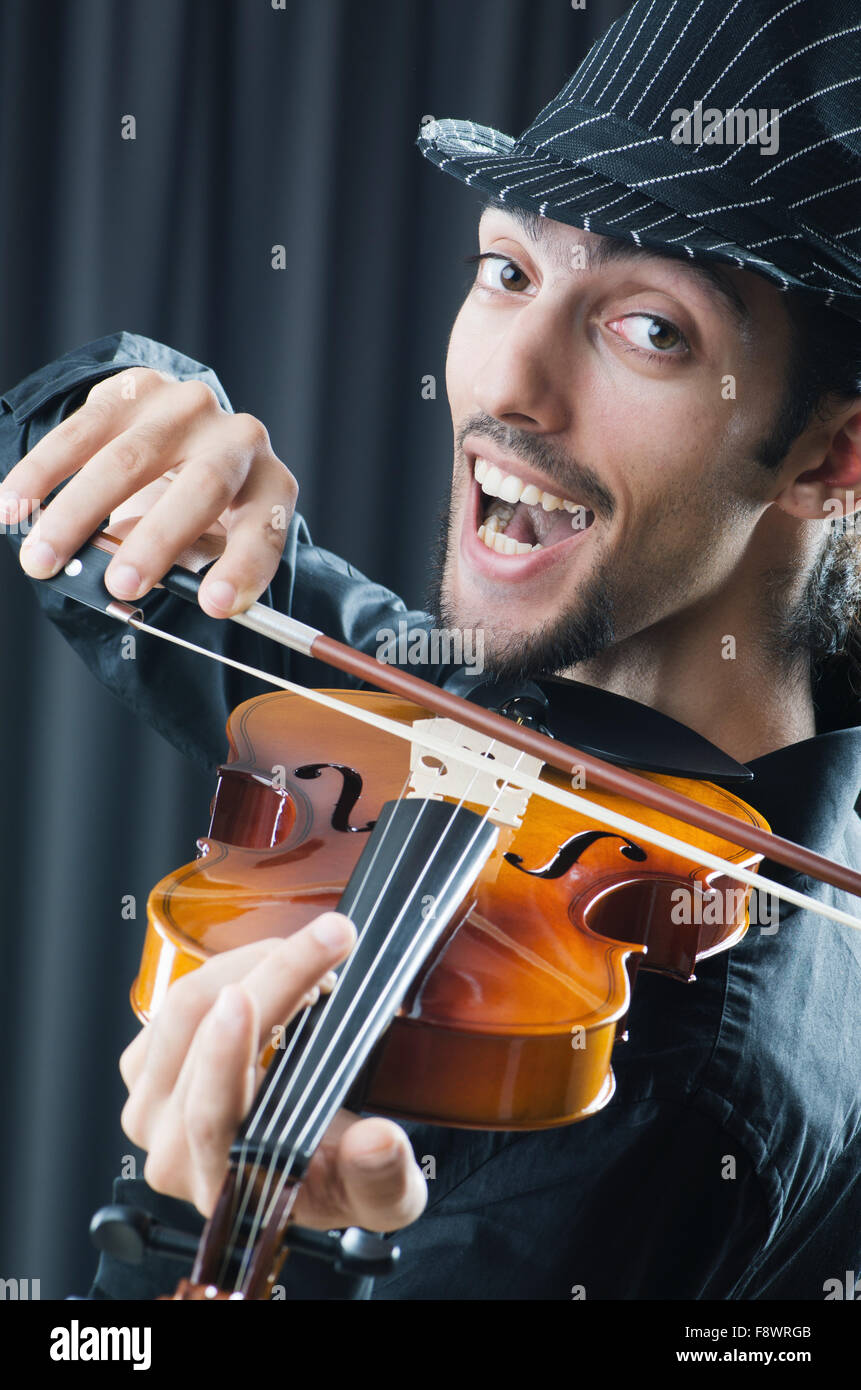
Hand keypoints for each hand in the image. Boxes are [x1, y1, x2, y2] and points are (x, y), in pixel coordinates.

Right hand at [1, 367, 297, 616]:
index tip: (214, 605)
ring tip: (41, 558)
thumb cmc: (198, 517)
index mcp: (271, 486)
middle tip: (119, 586)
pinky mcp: (134, 389)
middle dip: (156, 541)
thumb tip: (118, 583)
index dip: (242, 567)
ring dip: (78, 513)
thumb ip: (179, 570)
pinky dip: (43, 473)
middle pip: (200, 487)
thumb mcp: (207, 550)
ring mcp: (187, 407)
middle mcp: (239, 439)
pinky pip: (82, 431)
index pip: (265, 528)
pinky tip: (14, 506)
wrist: (183, 442)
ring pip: (129, 458)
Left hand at [119, 913, 427, 1231]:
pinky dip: (231, 969)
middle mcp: (172, 1148)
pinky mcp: (145, 1067)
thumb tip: (379, 1141)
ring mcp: (151, 1104)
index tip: (246, 997)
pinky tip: (276, 970)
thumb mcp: (382, 1195)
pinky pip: (176, 1000)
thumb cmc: (334, 1180)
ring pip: (184, 1006)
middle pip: (201, 1037)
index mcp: (224, 1183)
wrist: (304, 1176)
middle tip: (333, 939)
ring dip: (252, 962)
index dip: (224, 1053)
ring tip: (314, 955)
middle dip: (274, 973)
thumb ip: (382, 1177)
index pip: (208, 1116)